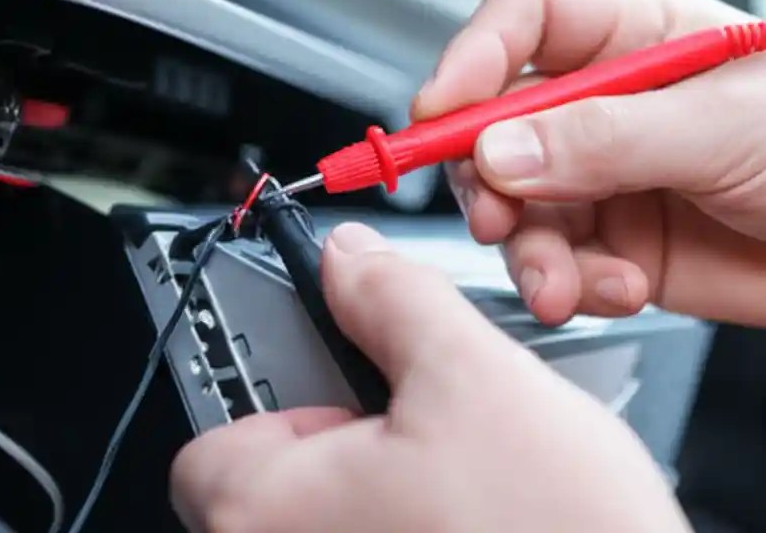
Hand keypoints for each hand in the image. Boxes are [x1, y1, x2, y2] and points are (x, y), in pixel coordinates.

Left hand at [170, 223, 689, 532]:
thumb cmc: (556, 532)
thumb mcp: (472, 375)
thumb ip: (391, 298)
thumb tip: (351, 260)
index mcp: (266, 512)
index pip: (208, 439)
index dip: (275, 389)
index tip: (330, 369)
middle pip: (276, 481)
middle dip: (345, 436)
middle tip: (417, 422)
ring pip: (334, 515)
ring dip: (384, 479)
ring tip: (460, 470)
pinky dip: (408, 519)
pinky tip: (474, 511)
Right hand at [413, 0, 765, 370]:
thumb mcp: (724, 125)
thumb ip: (604, 140)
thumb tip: (499, 152)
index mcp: (636, 36)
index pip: (524, 23)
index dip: (471, 58)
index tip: (441, 109)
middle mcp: (609, 104)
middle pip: (498, 123)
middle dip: (487, 177)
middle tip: (497, 217)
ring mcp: (609, 177)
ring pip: (519, 207)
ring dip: (528, 249)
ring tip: (562, 281)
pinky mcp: (619, 244)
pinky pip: (559, 263)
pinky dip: (571, 284)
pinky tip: (615, 290)